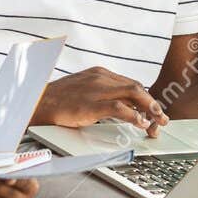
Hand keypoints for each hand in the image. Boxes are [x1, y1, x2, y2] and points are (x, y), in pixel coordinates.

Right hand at [33, 67, 168, 135]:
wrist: (36, 103)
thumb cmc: (58, 101)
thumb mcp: (83, 90)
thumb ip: (102, 94)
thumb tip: (121, 106)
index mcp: (100, 73)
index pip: (130, 83)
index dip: (145, 98)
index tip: (152, 110)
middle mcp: (101, 77)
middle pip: (136, 86)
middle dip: (152, 103)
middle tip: (161, 117)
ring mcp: (96, 89)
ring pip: (133, 93)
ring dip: (149, 109)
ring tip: (156, 122)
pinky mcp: (91, 104)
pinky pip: (119, 108)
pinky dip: (134, 115)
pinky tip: (140, 123)